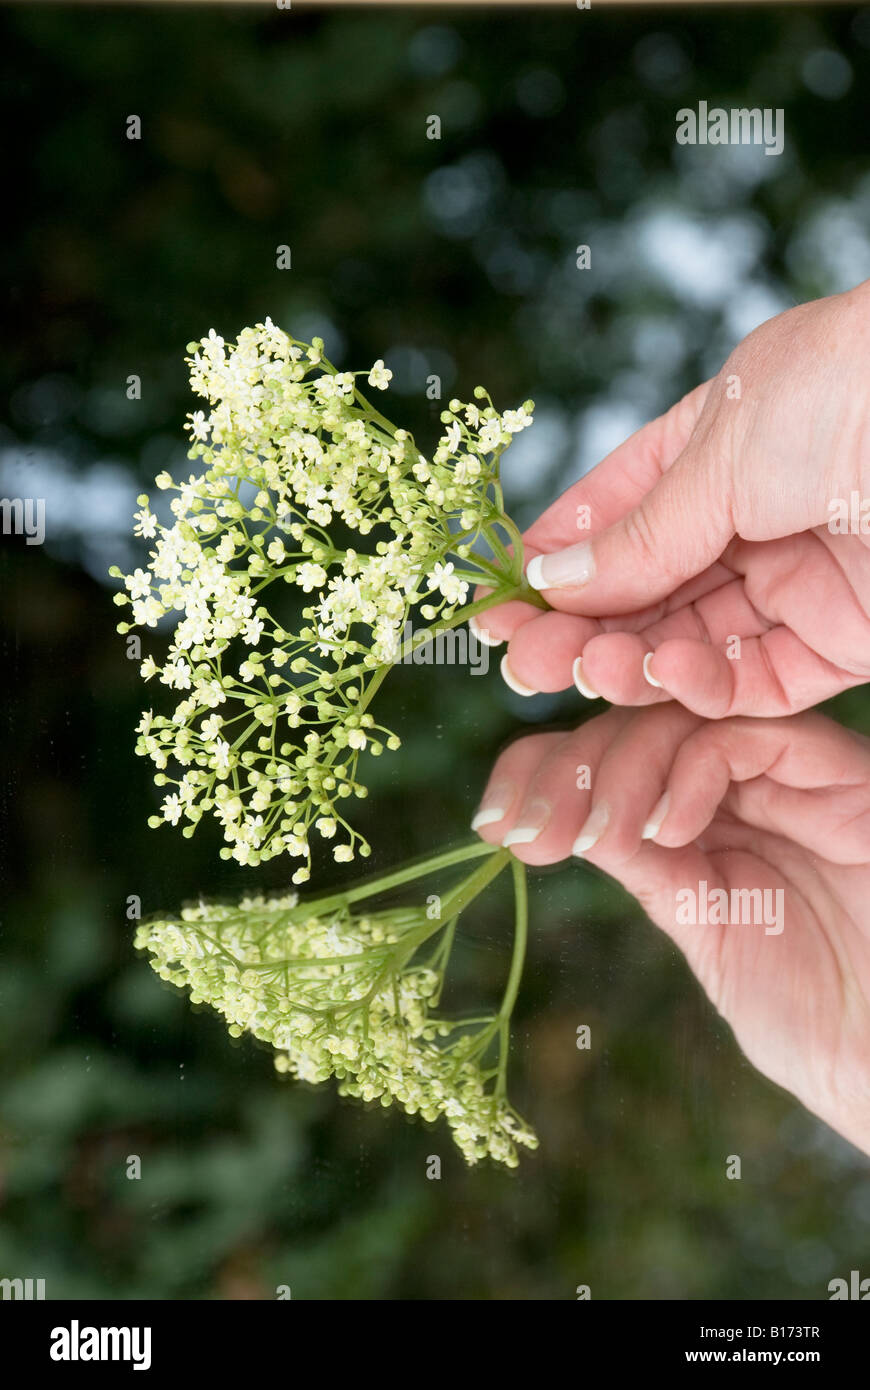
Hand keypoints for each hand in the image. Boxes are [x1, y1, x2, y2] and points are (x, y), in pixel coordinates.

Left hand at [473, 704, 869, 1153]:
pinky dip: (694, 769)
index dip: (542, 772)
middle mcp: (743, 788)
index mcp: (703, 822)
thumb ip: (646, 866)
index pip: (607, 760)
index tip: (494, 824)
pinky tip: (669, 832)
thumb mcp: (704, 931)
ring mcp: (790, 777)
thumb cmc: (819, 1021)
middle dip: (566, 771)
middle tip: (529, 833)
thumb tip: (546, 819)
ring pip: (681, 717)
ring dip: (616, 768)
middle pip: (633, 725)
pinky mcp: (842, 775)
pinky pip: (752, 733)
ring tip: (594, 838)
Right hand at [476, 280, 869, 716]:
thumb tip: (549, 578)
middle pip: (645, 588)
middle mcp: (752, 515)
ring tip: (585, 670)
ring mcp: (796, 580)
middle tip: (525, 664)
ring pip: (691, 641)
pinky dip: (706, 685)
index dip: (556, 560)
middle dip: (583, 626)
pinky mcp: (844, 642)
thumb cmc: (854, 391)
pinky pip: (757, 679)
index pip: (616, 514)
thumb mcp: (725, 445)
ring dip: (633, 661)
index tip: (499, 603)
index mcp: (719, 443)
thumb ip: (643, 530)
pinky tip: (664, 675)